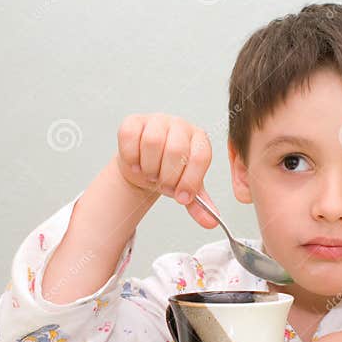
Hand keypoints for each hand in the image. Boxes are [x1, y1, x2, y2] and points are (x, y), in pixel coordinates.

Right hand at [115, 113, 218, 228]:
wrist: (143, 166)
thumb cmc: (168, 173)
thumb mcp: (186, 189)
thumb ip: (199, 204)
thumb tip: (211, 222)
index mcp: (200, 140)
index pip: (200, 157)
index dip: (190, 181)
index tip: (181, 198)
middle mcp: (181, 126)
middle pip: (176, 150)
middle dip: (167, 176)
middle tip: (163, 184)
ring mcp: (157, 120)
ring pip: (153, 141)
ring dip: (149, 167)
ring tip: (150, 174)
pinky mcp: (134, 121)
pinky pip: (131, 136)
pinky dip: (131, 156)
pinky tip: (136, 164)